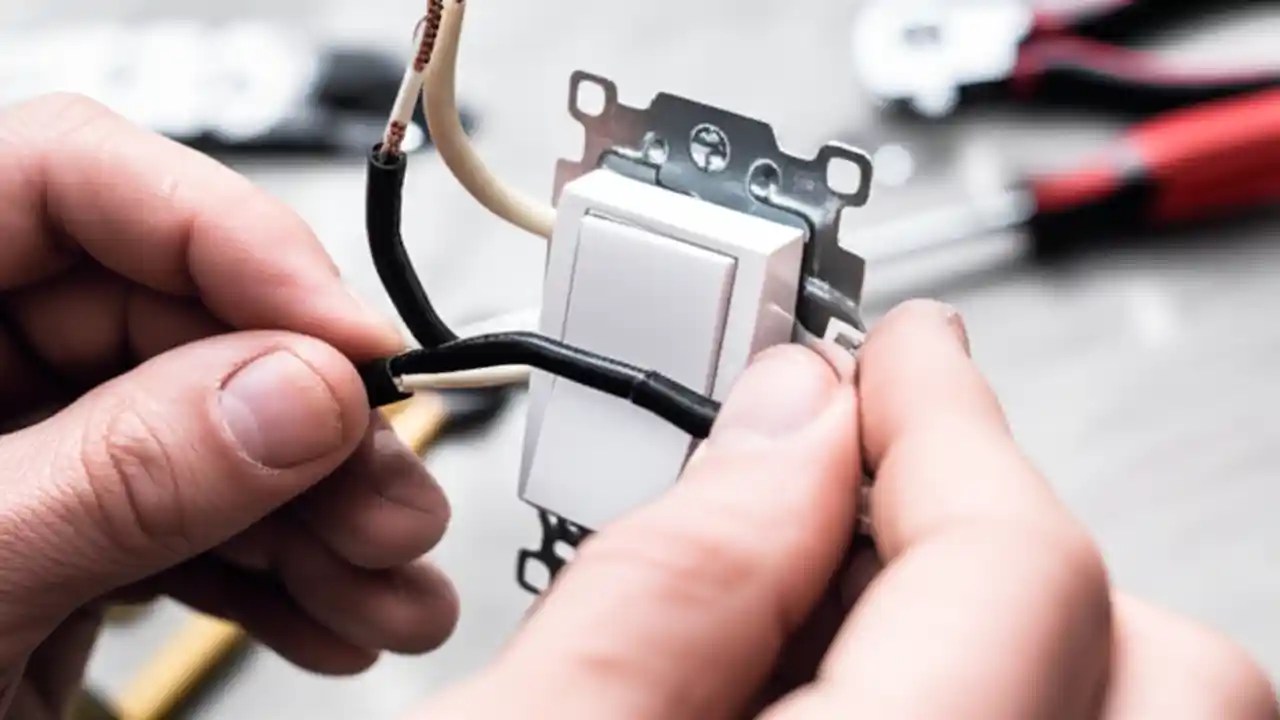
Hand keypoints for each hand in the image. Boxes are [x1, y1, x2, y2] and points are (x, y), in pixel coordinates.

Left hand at [0, 95, 456, 717]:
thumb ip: (121, 479)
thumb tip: (299, 391)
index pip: (63, 177)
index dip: (226, 238)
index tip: (345, 339)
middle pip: (172, 318)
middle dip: (308, 422)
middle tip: (389, 498)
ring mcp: (12, 444)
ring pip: (208, 424)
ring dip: (318, 513)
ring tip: (385, 592)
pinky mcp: (59, 525)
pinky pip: (191, 513)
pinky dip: (275, 569)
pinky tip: (328, 616)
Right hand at [415, 301, 1276, 718]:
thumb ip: (663, 586)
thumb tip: (782, 425)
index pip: (1019, 570)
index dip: (947, 418)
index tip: (897, 355)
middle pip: (1162, 661)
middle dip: (1011, 530)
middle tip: (870, 476)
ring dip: (1010, 621)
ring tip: (830, 603)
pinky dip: (994, 699)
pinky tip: (845, 691)